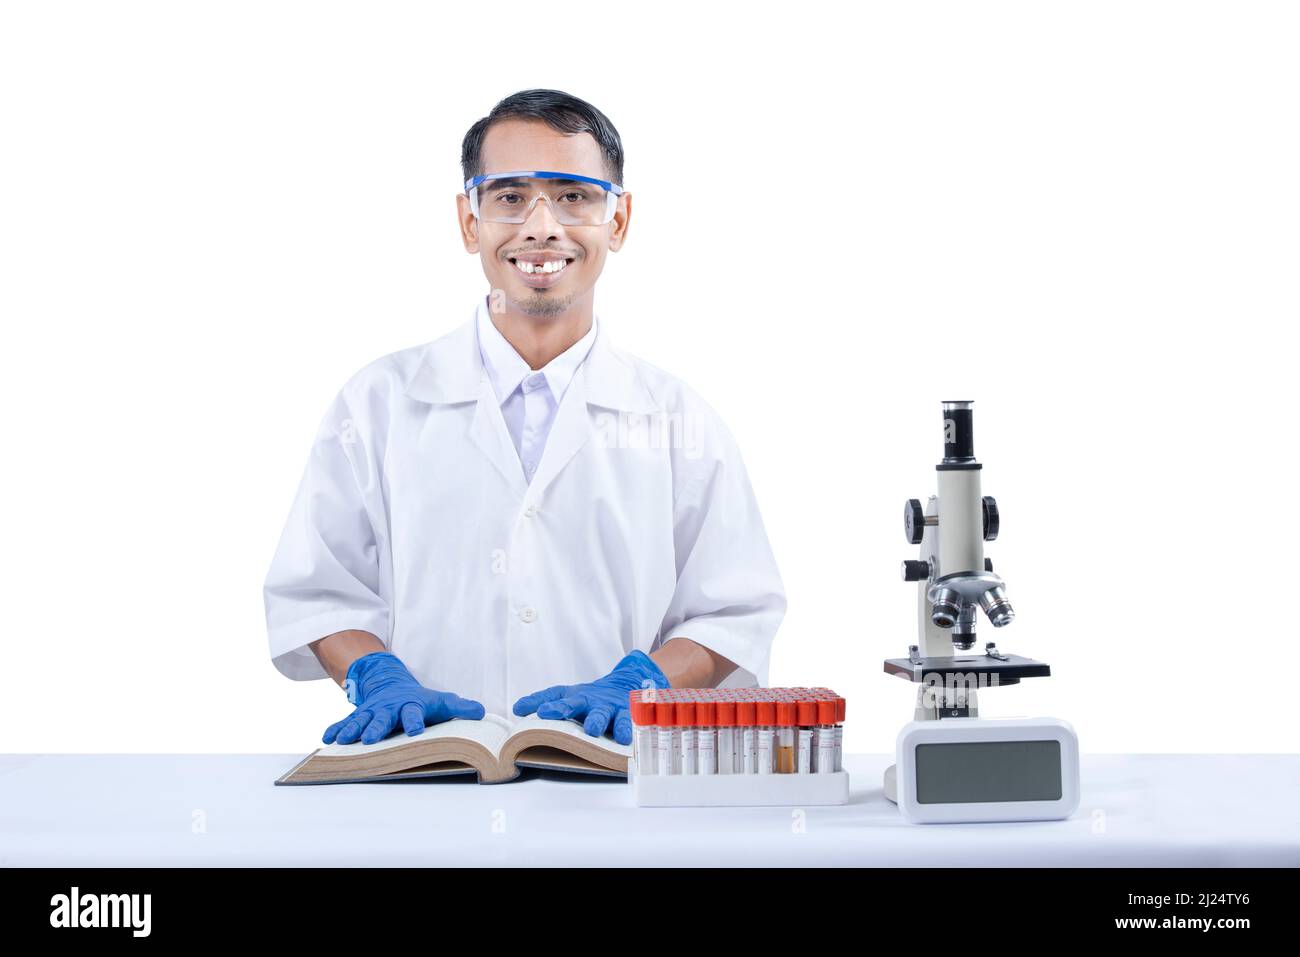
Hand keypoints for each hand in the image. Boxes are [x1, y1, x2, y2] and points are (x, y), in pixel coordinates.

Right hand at [323, 651, 484, 744]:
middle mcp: (389, 708)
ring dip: (352, 730)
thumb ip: (460, 707)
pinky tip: (326, 739)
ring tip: (341, 741)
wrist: (392, 684)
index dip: (414, 721)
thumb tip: (482, 712)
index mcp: (410, 705)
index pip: (413, 713)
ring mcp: (371, 712)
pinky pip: (345, 722)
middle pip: (382, 718)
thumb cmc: (421, 700)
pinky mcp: (359, 716)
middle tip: (370, 739)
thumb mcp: (441, 701)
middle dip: (376, 728)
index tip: (414, 731)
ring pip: (360, 720)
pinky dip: (336, 729)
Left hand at [511, 650, 669, 745]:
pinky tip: (625, 739)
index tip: (521, 709)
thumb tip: (516, 708)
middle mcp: (591, 699)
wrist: (629, 685)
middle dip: (563, 710)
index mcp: (575, 696)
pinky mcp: (629, 714)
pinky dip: (628, 729)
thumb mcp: (569, 695)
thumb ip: (544, 701)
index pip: (554, 696)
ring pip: (603, 713)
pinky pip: (629, 722)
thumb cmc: (592, 698)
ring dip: (598, 720)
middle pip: (576, 703)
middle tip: (549, 715)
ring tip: (593, 730)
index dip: (538, 702)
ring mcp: (610, 706)